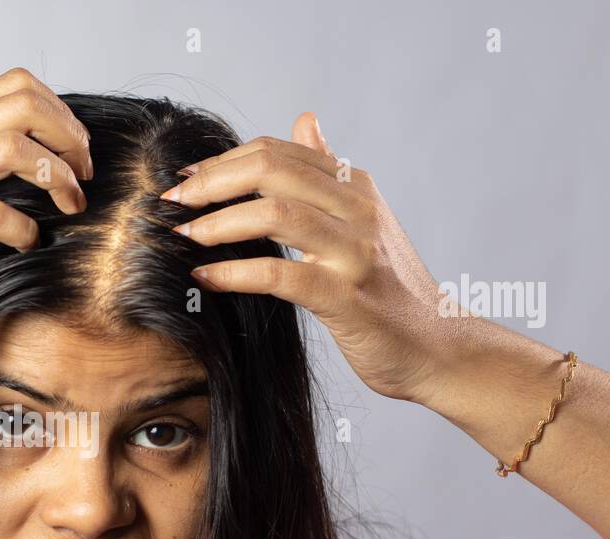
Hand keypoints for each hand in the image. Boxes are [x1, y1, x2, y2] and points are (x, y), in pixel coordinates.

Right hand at [0, 65, 92, 303]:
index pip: (12, 87)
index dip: (59, 111)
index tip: (71, 146)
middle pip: (25, 107)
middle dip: (69, 138)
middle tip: (83, 175)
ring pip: (15, 151)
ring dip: (57, 178)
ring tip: (69, 206)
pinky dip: (24, 229)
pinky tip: (28, 242)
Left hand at [161, 113, 450, 403]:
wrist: (437, 347)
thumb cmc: (390, 290)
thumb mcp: (364, 220)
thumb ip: (329, 173)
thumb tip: (305, 121)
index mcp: (356, 187)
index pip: (278, 152)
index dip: (224, 160)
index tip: (187, 178)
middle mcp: (359, 211)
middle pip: (273, 171)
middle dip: (213, 182)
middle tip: (173, 202)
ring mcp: (355, 254)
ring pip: (275, 214)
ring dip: (218, 223)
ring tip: (184, 235)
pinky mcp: (347, 300)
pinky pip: (280, 276)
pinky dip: (235, 273)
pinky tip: (205, 277)